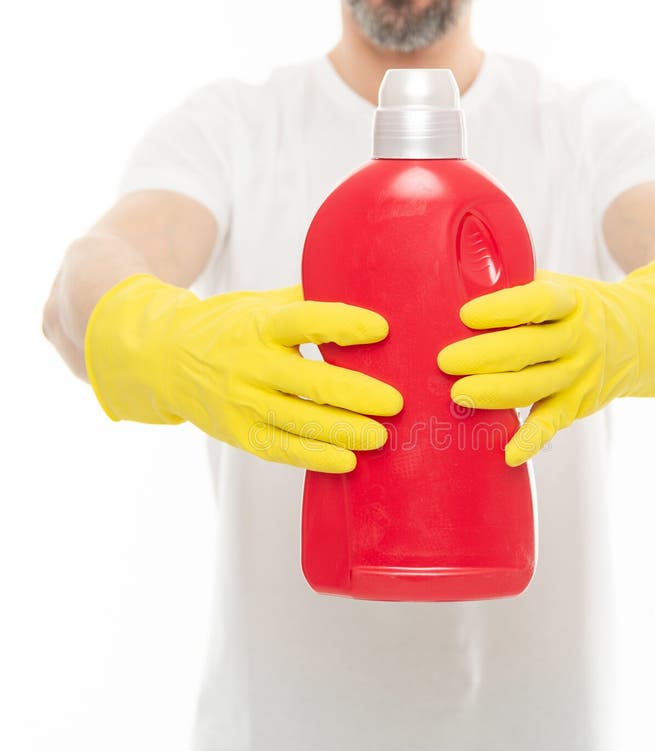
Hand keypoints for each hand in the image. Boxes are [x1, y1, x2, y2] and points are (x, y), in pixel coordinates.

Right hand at [85, 275, 402, 472]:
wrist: (163, 358)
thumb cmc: (227, 326)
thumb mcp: (260, 304)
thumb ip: (305, 301)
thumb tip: (363, 289)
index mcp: (260, 324)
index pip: (306, 321)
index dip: (344, 324)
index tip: (381, 328)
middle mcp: (250, 364)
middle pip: (311, 382)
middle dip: (359, 394)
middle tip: (395, 403)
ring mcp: (242, 402)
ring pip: (301, 421)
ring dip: (345, 432)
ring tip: (381, 437)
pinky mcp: (239, 433)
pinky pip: (282, 450)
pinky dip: (316, 457)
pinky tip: (347, 461)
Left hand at [437, 254, 654, 465]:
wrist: (636, 337)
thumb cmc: (574, 308)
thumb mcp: (557, 285)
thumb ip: (518, 284)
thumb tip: (459, 278)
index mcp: (570, 301)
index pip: (536, 303)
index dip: (500, 309)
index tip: (465, 314)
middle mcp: (578, 339)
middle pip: (527, 349)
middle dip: (481, 356)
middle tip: (445, 360)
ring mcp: (579, 375)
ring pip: (532, 387)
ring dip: (493, 393)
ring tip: (457, 394)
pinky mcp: (576, 405)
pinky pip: (551, 425)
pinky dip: (530, 441)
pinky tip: (509, 454)